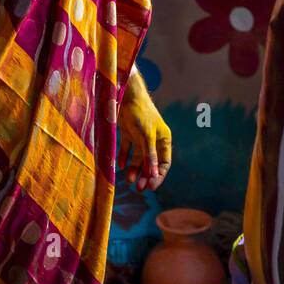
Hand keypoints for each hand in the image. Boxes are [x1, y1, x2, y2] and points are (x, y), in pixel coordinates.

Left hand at [117, 73, 171, 190]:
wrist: (126, 94)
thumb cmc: (141, 113)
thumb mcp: (147, 135)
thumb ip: (150, 155)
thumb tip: (155, 175)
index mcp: (163, 140)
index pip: (164, 163)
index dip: (158, 176)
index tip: (151, 187)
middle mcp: (153, 140)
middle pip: (151, 163)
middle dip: (146, 176)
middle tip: (139, 188)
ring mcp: (140, 137)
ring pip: (138, 158)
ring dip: (134, 169)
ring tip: (128, 180)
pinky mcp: (128, 133)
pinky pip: (127, 149)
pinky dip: (123, 158)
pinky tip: (120, 166)